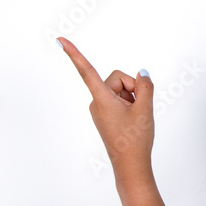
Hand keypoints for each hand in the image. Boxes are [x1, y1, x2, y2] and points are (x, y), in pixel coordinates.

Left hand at [59, 36, 153, 173]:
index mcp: (102, 98)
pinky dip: (130, 104)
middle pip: (117, 78)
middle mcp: (97, 102)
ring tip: (137, 117)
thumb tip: (142, 74)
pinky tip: (135, 119)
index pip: (86, 70)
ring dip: (133, 98)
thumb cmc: (135, 140)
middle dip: (132, 87)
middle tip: (140, 106)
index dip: (74, 53)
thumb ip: (145, 86)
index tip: (59, 39)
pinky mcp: (106, 115)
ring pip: (120, 90)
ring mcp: (101, 109)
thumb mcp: (145, 109)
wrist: (130, 165)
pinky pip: (119, 100)